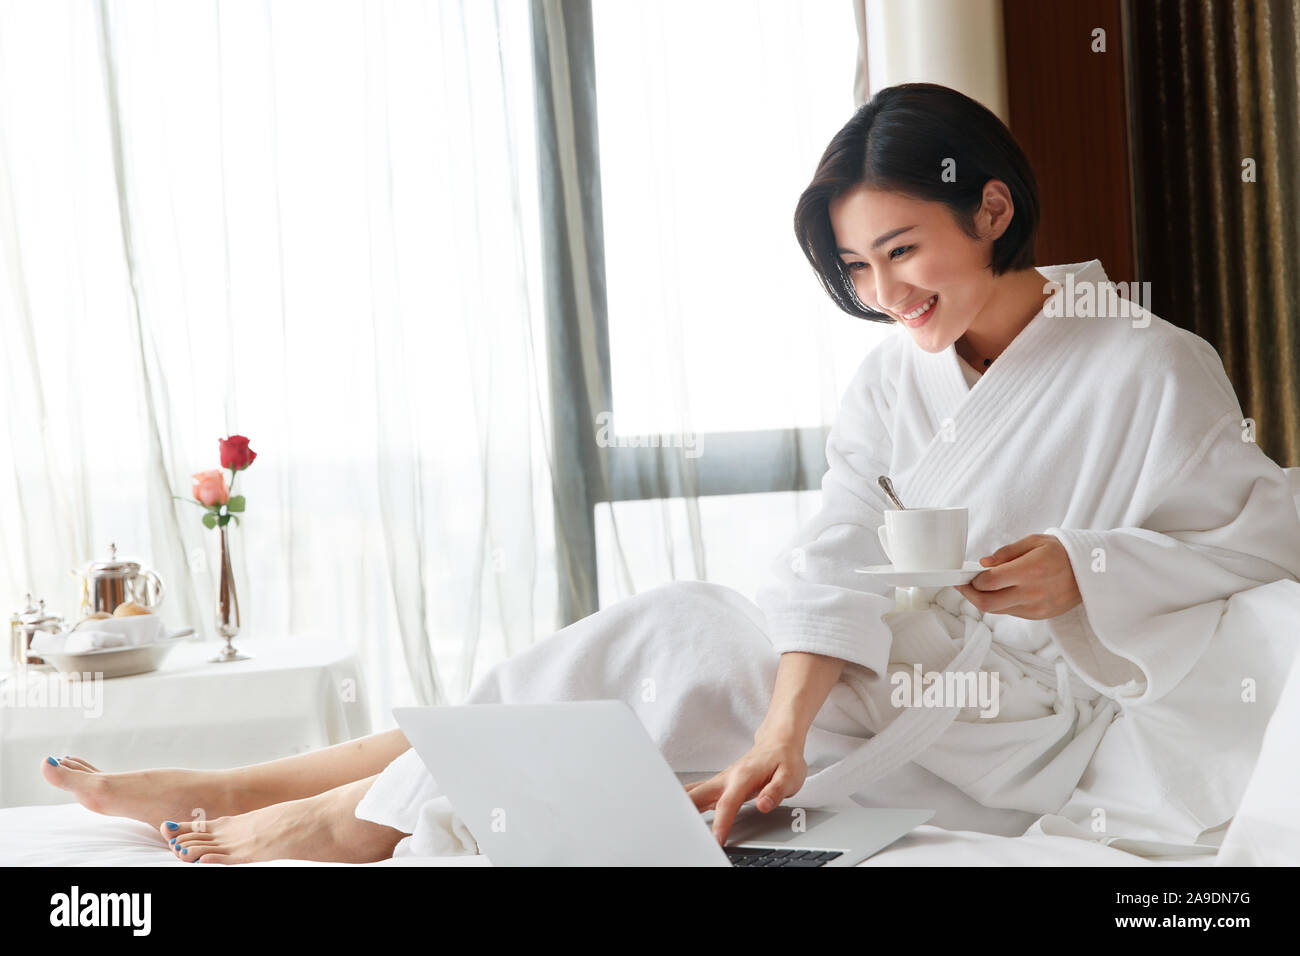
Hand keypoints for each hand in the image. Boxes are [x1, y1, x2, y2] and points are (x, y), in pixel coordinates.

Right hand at [684, 736, 807, 845]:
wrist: (778, 740)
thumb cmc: (784, 757)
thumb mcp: (790, 776)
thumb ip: (775, 791)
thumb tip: (763, 804)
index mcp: (743, 777)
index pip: (727, 804)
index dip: (720, 823)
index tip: (716, 840)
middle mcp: (727, 777)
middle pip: (698, 795)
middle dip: (685, 811)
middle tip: (677, 828)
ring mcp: (721, 780)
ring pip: (693, 792)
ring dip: (681, 805)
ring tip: (672, 822)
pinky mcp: (720, 783)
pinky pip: (698, 792)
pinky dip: (686, 802)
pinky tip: (681, 812)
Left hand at [953, 533, 1081, 619]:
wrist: (1091, 571)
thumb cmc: (1061, 552)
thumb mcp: (1034, 541)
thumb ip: (1006, 553)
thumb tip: (983, 563)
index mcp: (1030, 571)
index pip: (989, 582)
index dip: (972, 580)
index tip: (964, 575)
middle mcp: (1032, 593)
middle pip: (987, 603)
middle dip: (969, 595)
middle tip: (963, 586)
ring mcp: (1035, 608)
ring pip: (997, 610)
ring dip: (984, 600)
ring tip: (980, 587)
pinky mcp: (1039, 616)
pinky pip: (1011, 613)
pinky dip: (1001, 604)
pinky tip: (1001, 592)